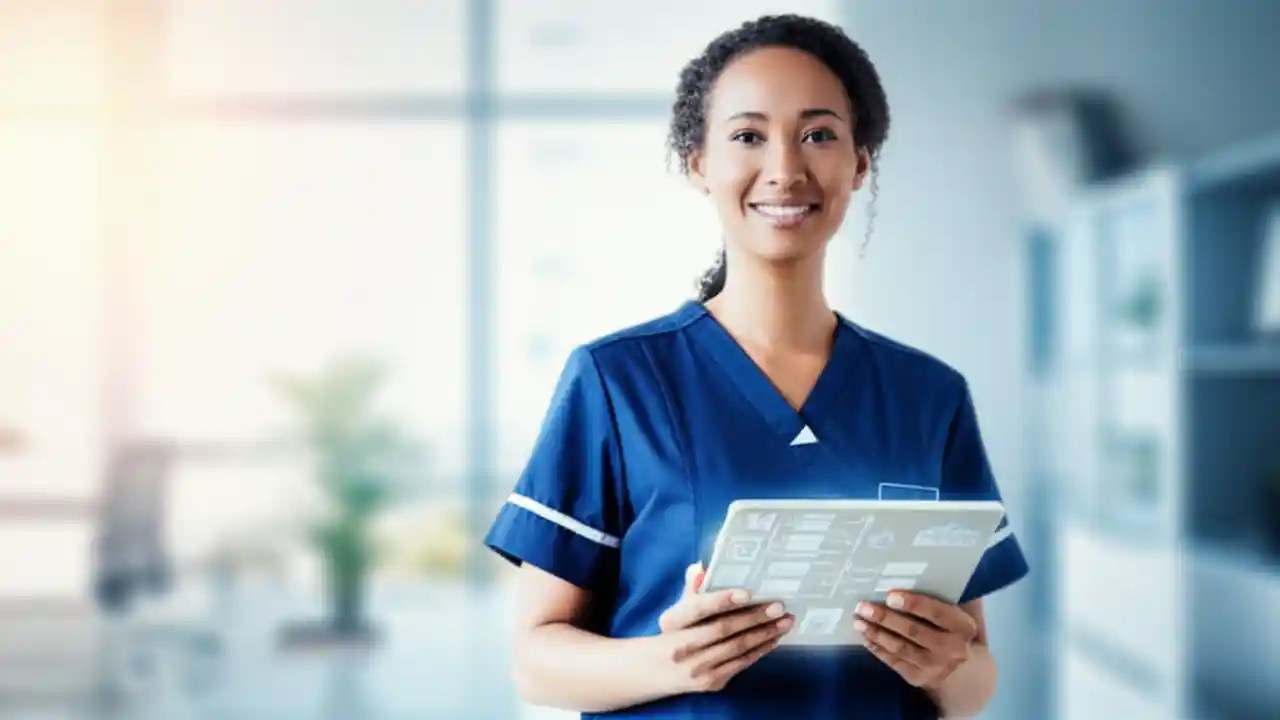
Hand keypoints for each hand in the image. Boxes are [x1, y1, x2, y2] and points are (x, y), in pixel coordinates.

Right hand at [652, 563, 792, 693]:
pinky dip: (759, 650)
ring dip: (764, 634)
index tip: (747, 593)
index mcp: (672, 624)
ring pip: (737, 648)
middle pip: (724, 629)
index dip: (723, 600)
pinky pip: (741, 664)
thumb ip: (690, 590)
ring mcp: (698, 669)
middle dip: (755, 617)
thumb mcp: (675, 611)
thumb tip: (700, 568)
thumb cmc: (672, 635)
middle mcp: (683, 648)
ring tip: (785, 621)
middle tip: (779, 606)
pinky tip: (773, 639)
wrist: (653, 673)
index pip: (700, 609)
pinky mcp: (711, 682)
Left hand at [853, 591, 976, 690]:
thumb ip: (953, 594)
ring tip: (858, 621)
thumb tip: (932, 567)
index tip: (890, 595)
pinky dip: (877, 649)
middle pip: (913, 632)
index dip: (913, 604)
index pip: (937, 614)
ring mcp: (934, 667)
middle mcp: (951, 649)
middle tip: (863, 607)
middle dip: (886, 618)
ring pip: (900, 648)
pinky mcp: (918, 678)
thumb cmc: (958, 631)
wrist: (968, 672)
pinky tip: (865, 637)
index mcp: (963, 627)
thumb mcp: (965, 612)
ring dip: (876, 633)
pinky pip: (894, 662)